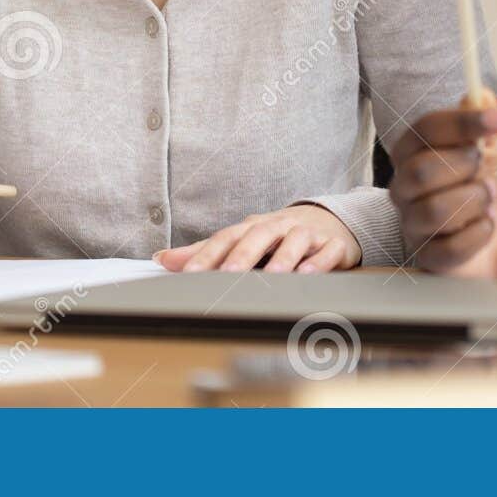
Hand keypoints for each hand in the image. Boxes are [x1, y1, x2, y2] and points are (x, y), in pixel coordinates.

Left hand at [154, 205, 359, 272]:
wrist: (327, 221)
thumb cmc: (277, 235)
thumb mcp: (243, 239)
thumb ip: (206, 251)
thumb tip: (164, 259)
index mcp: (253, 226)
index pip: (227, 238)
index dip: (208, 254)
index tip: (189, 273)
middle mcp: (278, 226)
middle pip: (259, 235)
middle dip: (244, 255)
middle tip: (229, 275)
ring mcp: (307, 234)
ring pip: (295, 241)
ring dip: (284, 258)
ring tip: (274, 276)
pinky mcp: (333, 245)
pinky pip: (328, 251)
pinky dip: (319, 262)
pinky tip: (308, 274)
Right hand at [389, 94, 496, 273]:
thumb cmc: (495, 178)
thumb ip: (486, 120)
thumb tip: (481, 95)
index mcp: (413, 150)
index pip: (424, 129)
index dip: (461, 123)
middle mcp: (404, 186)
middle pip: (421, 170)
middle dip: (464, 166)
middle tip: (485, 168)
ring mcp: (413, 223)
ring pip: (434, 210)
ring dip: (475, 200)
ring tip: (490, 196)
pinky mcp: (429, 257)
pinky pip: (449, 247)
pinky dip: (480, 233)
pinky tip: (489, 224)